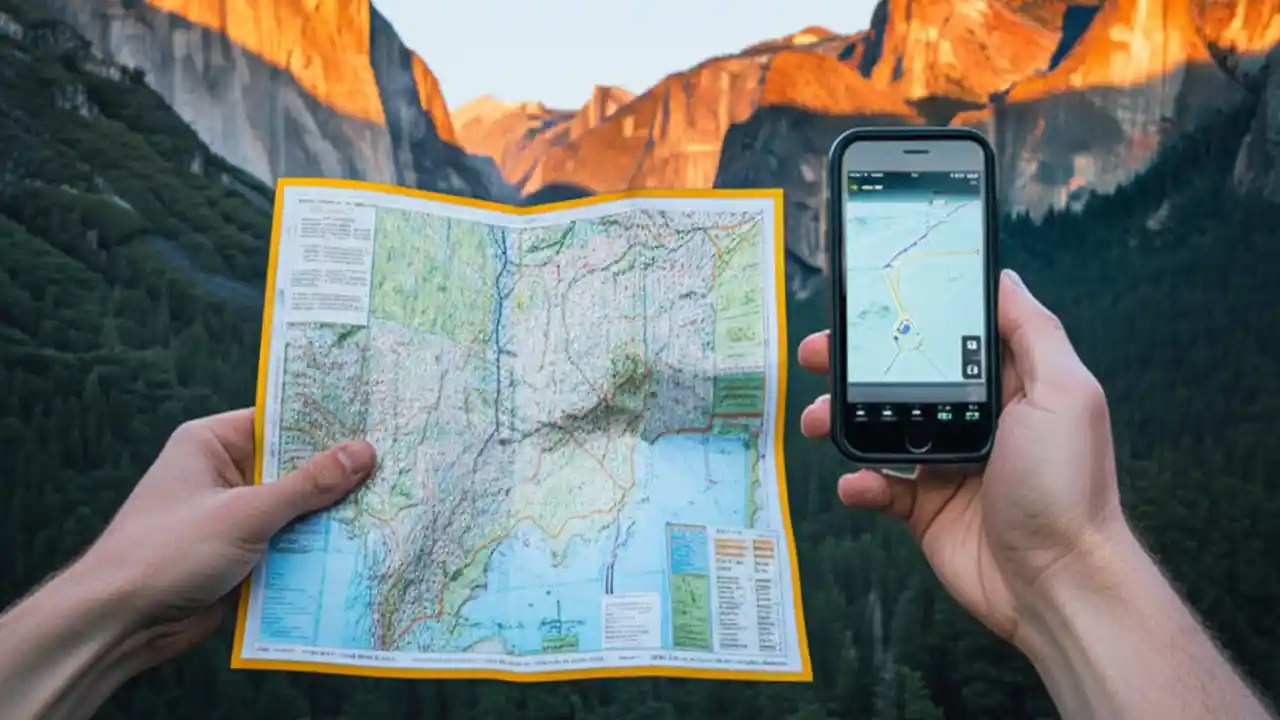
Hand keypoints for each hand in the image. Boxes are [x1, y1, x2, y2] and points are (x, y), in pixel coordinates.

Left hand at [78, 408, 375, 665]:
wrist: (120, 623)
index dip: (328, 422)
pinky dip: (318, 549)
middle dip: (339, 474)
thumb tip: (364, 451)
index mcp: (212, 443)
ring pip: (298, 508)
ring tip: (391, 508)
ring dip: (333, 516)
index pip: (280, 420)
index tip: (378, 420)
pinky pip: (291, 544)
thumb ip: (308, 484)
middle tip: (398, 467)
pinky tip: (363, 547)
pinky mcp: (244, 555)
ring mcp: (235, 516)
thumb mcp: (246, 512)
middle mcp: (225, 474)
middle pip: (295, 466)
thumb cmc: (169, 550)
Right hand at [798, 269, 1130, 648]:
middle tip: (816, 353)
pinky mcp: (925, 509)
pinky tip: (857, 483)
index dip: (910, 317)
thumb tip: (1005, 278)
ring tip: (816, 420)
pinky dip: (860, 483)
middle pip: (902, 379)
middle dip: (854, 365)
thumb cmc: (1069, 487)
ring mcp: (946, 465)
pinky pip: (879, 486)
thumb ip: (1033, 333)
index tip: (869, 302)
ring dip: (841, 420)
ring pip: (879, 429)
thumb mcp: (1065, 393)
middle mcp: (975, 420)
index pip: (951, 337)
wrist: (1057, 582)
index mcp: (1010, 387)